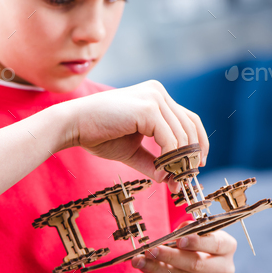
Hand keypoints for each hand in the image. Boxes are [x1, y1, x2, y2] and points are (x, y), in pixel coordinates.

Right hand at [63, 80, 208, 185]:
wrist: (73, 124)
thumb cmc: (98, 135)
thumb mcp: (133, 150)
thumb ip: (154, 161)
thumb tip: (173, 180)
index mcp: (156, 96)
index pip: (189, 119)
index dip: (198, 143)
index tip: (195, 165)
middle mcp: (158, 93)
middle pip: (190, 126)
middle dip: (191, 156)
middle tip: (184, 179)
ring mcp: (154, 98)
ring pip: (182, 135)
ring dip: (179, 162)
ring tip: (170, 179)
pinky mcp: (148, 108)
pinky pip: (170, 139)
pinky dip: (169, 159)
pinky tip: (159, 172)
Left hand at [131, 221, 236, 272]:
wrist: (199, 263)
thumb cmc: (197, 240)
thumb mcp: (196, 230)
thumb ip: (187, 229)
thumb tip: (174, 235)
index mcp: (227, 246)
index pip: (215, 244)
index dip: (197, 242)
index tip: (179, 240)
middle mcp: (224, 268)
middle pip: (196, 264)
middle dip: (170, 256)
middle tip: (151, 250)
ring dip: (157, 268)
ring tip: (139, 259)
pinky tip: (144, 267)